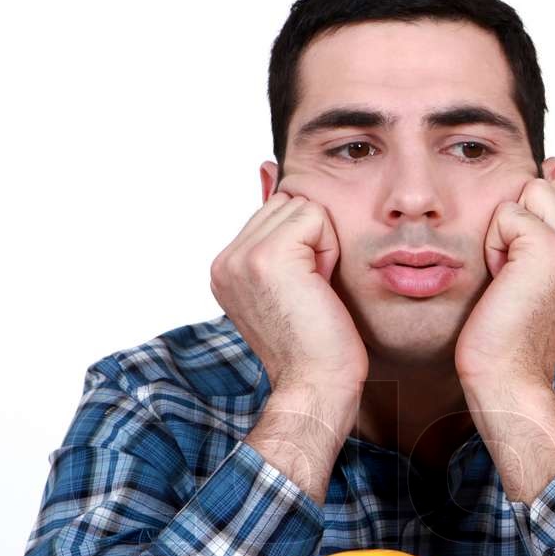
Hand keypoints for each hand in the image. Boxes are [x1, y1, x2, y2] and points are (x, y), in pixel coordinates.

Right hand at [209, 182, 367, 404]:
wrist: (317, 386)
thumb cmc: (317, 345)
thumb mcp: (293, 280)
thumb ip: (278, 231)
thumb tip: (266, 169)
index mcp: (225, 267)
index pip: (274, 212)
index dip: (304, 244)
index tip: (303, 291)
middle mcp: (224, 261)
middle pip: (286, 203)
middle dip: (312, 240)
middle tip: (311, 291)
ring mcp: (241, 258)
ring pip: (300, 206)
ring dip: (322, 244)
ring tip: (314, 290)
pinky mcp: (268, 258)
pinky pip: (315, 216)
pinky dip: (330, 249)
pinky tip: (321, 287)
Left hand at [455, 167, 554, 391]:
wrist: (510, 379)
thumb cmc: (512, 342)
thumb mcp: (538, 282)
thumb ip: (548, 235)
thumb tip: (552, 167)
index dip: (529, 222)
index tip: (520, 268)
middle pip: (548, 188)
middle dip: (519, 221)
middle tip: (514, 274)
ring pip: (532, 192)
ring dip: (507, 230)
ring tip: (508, 276)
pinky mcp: (551, 249)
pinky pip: (508, 214)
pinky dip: (494, 245)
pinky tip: (501, 282)